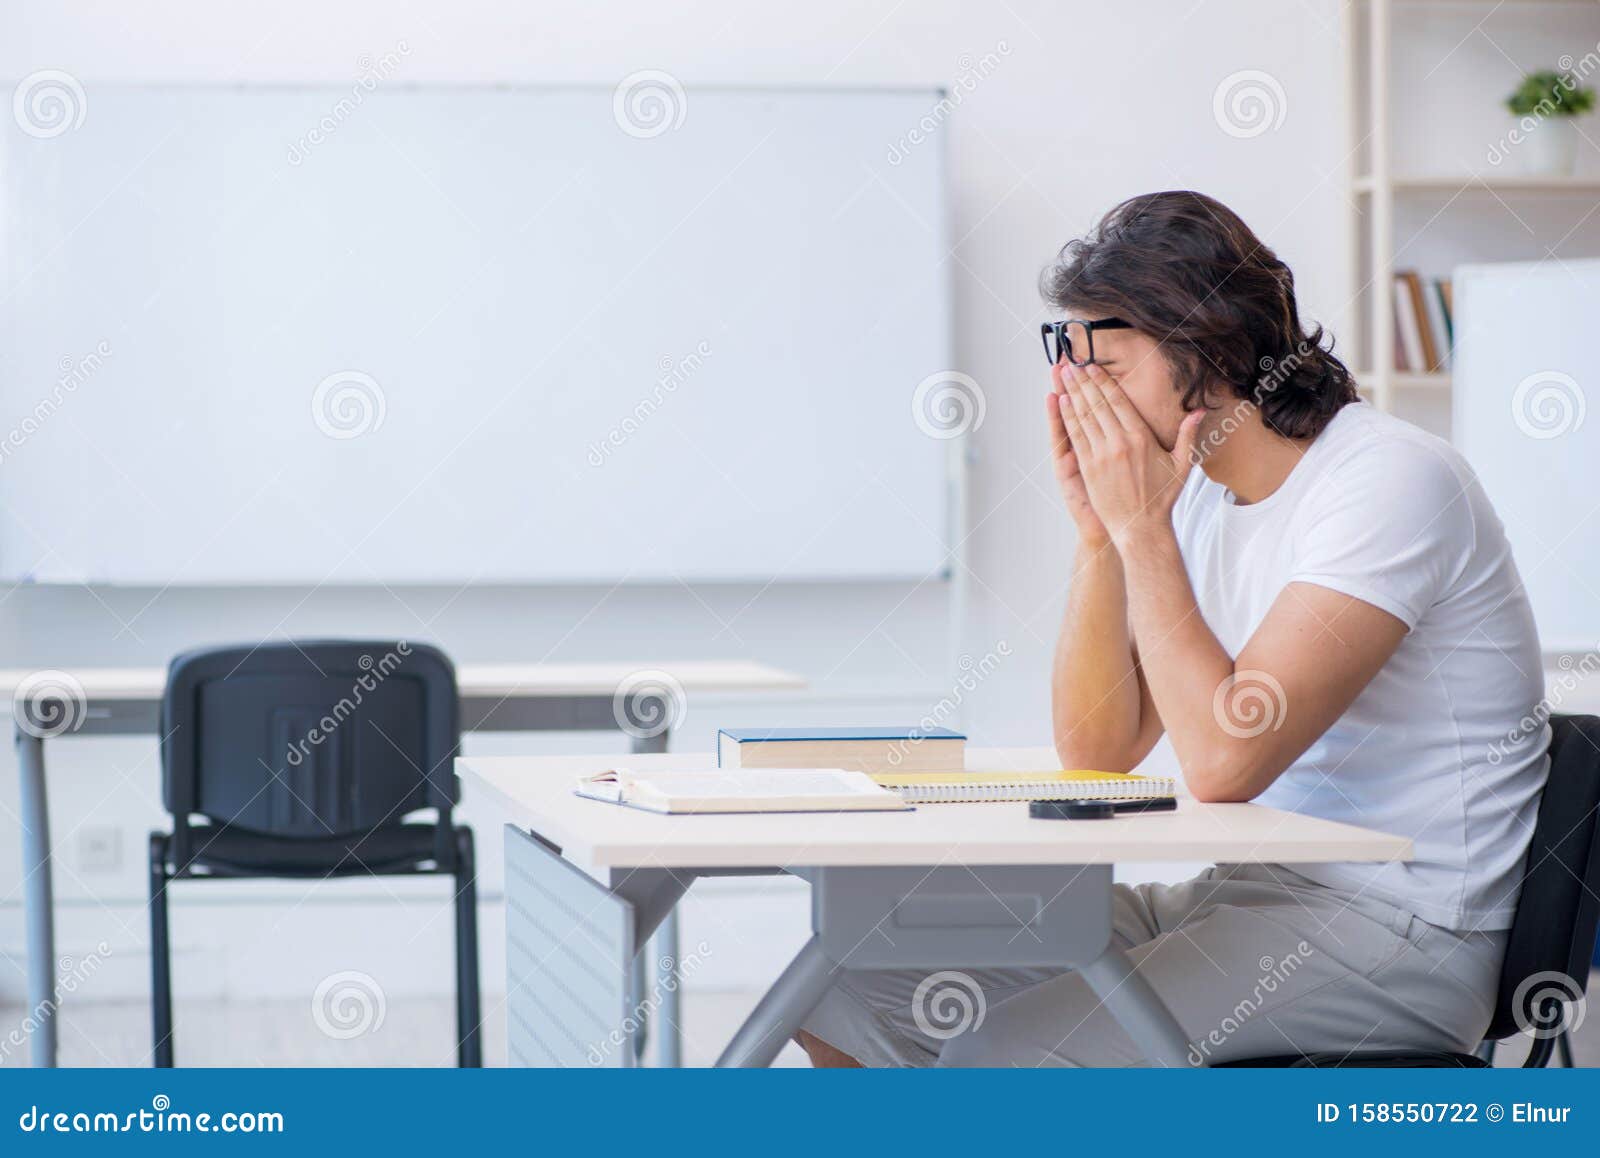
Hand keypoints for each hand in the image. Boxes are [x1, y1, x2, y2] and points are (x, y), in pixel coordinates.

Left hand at [1057, 361, 1202, 546]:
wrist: (1141, 527)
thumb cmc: (1161, 498)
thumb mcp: (1182, 465)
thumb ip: (1188, 435)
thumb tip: (1199, 411)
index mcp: (1141, 438)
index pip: (1118, 401)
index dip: (1104, 381)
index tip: (1093, 366)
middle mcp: (1119, 443)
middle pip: (1098, 404)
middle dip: (1084, 381)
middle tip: (1072, 362)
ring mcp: (1101, 455)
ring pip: (1084, 416)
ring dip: (1073, 393)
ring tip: (1065, 375)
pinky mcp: (1088, 468)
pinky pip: (1076, 436)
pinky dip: (1068, 417)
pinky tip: (1062, 402)